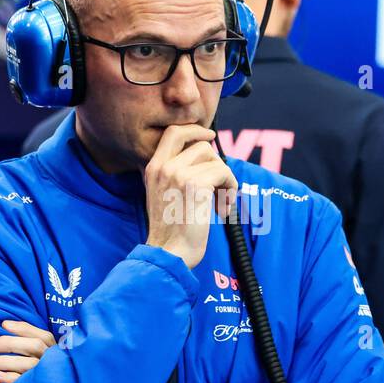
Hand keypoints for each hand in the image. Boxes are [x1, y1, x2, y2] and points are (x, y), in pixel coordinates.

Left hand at [0, 320, 55, 382]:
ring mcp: (45, 376)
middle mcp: (52, 361)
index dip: (23, 329)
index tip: (3, 324)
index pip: (42, 336)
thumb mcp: (41, 355)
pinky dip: (9, 378)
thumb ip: (28, 342)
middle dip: (8, 343)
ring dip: (3, 361)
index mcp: (54, 351)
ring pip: (27, 364)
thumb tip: (4, 325)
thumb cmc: (39, 371)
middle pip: (34, 347)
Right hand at [143, 124, 236, 269]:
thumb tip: (204, 156)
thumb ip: (175, 174)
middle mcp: (163, 167)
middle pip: (200, 144)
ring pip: (215, 159)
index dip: (195, 129)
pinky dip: (231, 189)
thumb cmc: (171, 231)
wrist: (169, 253)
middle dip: (216, 162)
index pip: (173, 132)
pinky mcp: (196, 185)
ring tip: (221, 201)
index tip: (210, 136)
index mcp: (153, 168)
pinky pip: (224, 173)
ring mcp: (178, 174)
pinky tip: (222, 209)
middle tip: (220, 186)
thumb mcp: (163, 195)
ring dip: (225, 179)